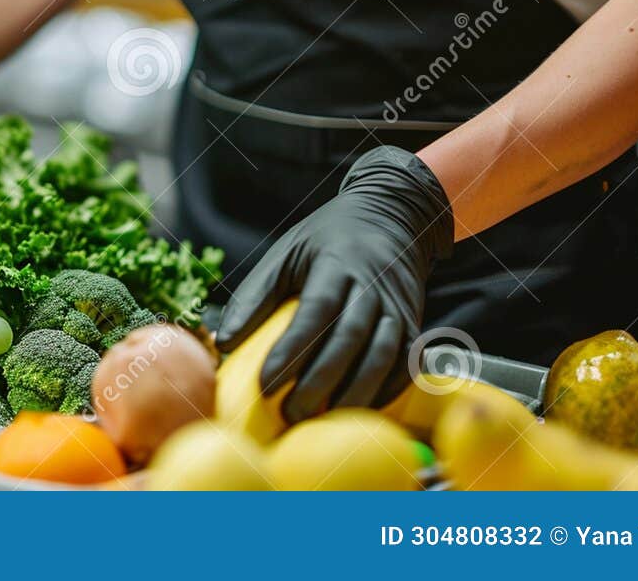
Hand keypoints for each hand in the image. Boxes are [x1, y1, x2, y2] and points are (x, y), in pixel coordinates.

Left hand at [215, 146, 452, 422]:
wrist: (392, 218)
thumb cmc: (326, 241)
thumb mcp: (285, 253)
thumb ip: (254, 296)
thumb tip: (223, 343)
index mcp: (335, 265)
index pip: (315, 311)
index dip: (292, 350)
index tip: (266, 384)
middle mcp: (372, 286)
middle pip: (349, 340)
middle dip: (319, 382)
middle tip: (289, 413)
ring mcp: (398, 307)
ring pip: (383, 357)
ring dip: (354, 394)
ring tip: (322, 420)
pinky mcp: (414, 324)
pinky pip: (406, 364)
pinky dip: (385, 392)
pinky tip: (358, 411)